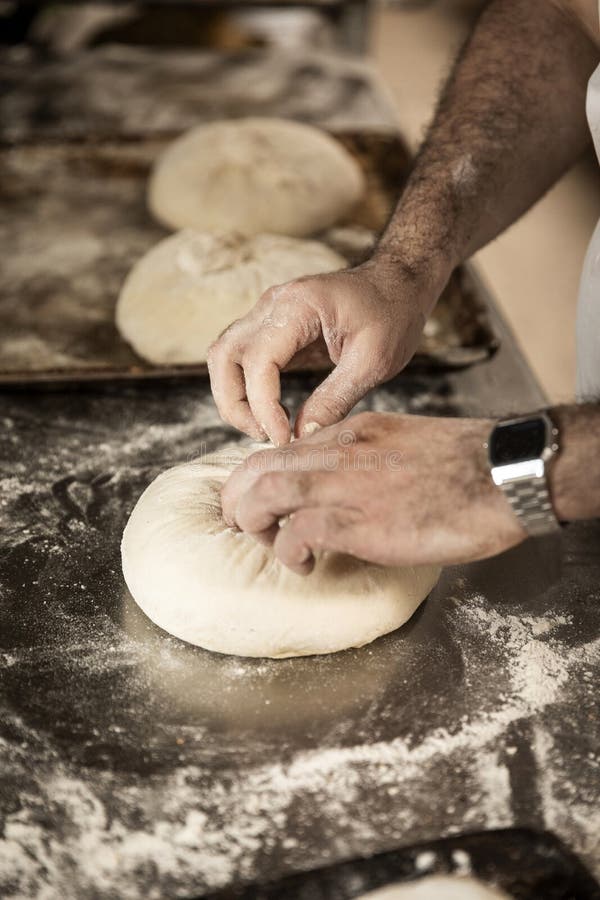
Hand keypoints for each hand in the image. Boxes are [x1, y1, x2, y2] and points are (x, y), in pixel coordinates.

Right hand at [208, 258, 443, 445]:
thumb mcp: (374, 361)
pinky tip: (272, 413)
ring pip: (224, 357)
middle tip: (267, 437)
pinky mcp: (271, 326)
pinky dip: (246, 389)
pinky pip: (240, 358)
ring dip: (234, 398)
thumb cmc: (392, 315)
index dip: (264, 407)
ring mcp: (267, 312)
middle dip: (235, 404)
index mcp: (298, 304)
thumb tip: (303, 435)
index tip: (284, 439)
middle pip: (224, 356)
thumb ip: (336, 399)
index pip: (259, 360)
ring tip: (267, 429)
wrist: (398, 283)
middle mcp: (272, 303)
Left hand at [220, 412, 526, 573]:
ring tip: (264, 542)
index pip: (283, 448)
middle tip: (239, 522)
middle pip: (258, 465)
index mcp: (351, 432)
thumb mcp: (404, 442)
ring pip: (265, 492)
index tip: (257, 499)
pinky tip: (304, 563)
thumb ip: (366, 457)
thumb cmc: (466, 465)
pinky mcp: (359, 521)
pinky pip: (296, 531)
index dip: (258, 476)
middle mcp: (340, 452)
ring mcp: (347, 484)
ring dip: (251, 520)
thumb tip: (345, 487)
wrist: (502, 474)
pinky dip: (288, 550)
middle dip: (236, 496)